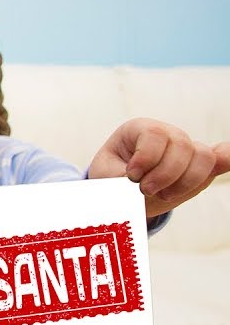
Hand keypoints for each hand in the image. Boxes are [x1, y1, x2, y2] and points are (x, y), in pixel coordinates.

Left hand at [88, 118, 229, 217]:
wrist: (118, 190)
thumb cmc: (109, 179)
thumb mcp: (106, 177)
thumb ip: (120, 179)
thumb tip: (131, 183)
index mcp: (140, 129)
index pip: (154, 134)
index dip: (146, 158)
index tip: (131, 176)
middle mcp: (167, 134)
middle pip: (183, 146)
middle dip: (166, 174)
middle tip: (146, 190)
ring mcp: (186, 149)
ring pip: (203, 157)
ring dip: (186, 181)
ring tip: (164, 195)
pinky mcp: (198, 167)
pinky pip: (222, 157)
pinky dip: (227, 158)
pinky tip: (228, 161)